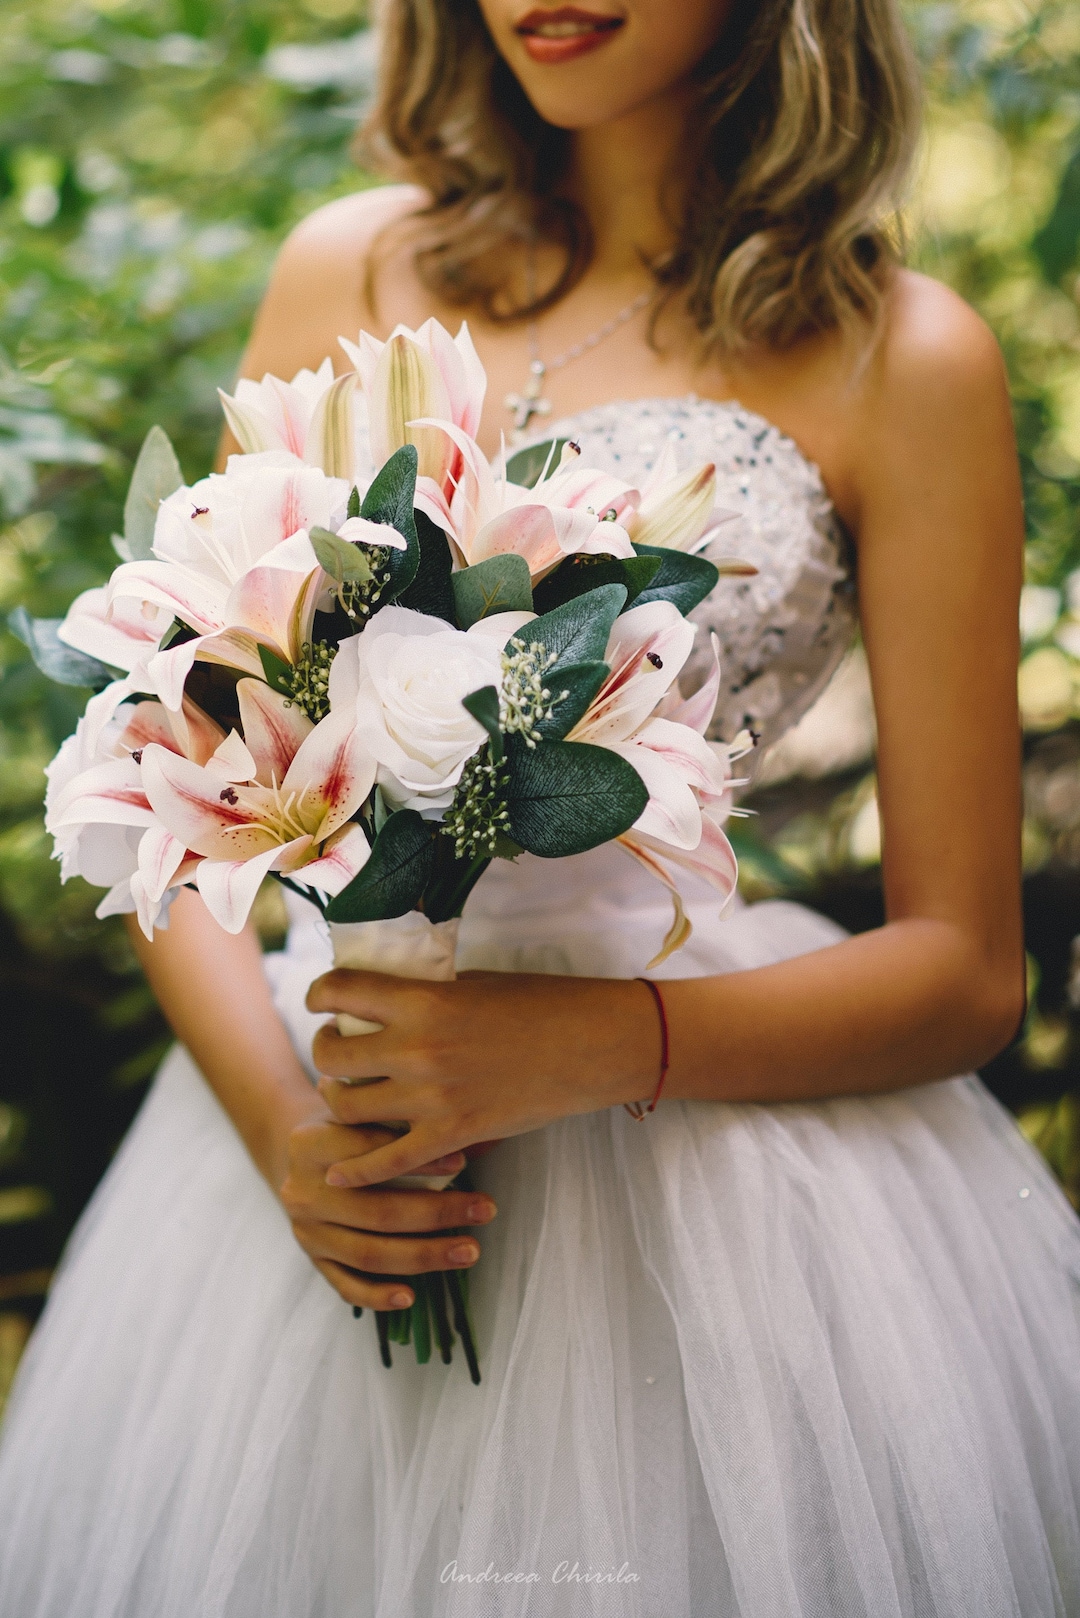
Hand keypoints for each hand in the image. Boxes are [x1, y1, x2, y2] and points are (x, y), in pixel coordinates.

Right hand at [278, 1108, 496, 1310]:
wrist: (295, 1154)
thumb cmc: (346, 1127)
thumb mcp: (361, 1111)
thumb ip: (397, 1124)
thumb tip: (464, 1137)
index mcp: (312, 1144)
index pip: (371, 1154)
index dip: (418, 1161)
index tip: (463, 1162)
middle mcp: (302, 1191)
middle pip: (377, 1211)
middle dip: (436, 1215)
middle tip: (485, 1210)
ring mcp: (306, 1230)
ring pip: (368, 1253)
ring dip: (423, 1256)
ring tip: (469, 1251)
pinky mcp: (313, 1259)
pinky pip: (345, 1286)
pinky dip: (377, 1295)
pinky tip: (411, 1296)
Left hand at [306, 970, 658, 1186]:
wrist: (591, 1045)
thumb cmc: (539, 1004)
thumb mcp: (472, 984)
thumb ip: (423, 994)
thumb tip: (381, 1000)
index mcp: (422, 999)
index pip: (339, 991)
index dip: (319, 993)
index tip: (321, 999)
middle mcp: (417, 1048)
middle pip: (332, 1056)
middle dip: (325, 1050)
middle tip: (335, 1047)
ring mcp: (431, 1098)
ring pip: (347, 1107)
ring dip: (338, 1098)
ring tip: (347, 1092)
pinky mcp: (451, 1136)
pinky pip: (386, 1162)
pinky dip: (357, 1170)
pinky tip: (339, 1172)